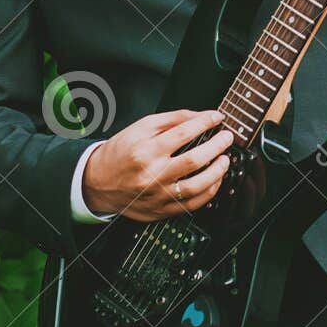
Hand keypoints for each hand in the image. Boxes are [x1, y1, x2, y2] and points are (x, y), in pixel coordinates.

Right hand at [82, 108, 233, 220]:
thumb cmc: (120, 153)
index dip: (205, 122)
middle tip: (227, 138)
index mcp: (145, 150)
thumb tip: (199, 116)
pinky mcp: (162, 210)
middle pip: (194, 160)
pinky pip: (193, 204)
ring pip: (197, 185)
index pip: (183, 133)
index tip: (217, 117)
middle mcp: (152, 174)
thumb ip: (171, 120)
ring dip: (218, 171)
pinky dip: (209, 191)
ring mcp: (158, 195)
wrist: (98, 183)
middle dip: (217, 146)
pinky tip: (215, 180)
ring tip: (225, 159)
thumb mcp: (139, 128)